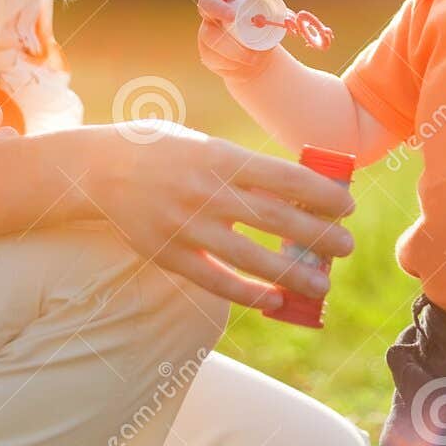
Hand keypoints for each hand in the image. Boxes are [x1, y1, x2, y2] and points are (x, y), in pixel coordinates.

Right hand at [84, 123, 354, 309]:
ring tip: (321, 283)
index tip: (347, 206)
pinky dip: (248, 293)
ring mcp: (187, 226)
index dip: (322, 195)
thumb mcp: (205, 145)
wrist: (98, 168)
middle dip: (319, 236)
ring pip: (251, 258)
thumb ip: (244, 167)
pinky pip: (215, 281)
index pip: (285, 178)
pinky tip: (274, 300)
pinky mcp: (169, 254)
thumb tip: (297, 191)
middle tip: (347, 247)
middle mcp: (207, 192)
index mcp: (222, 158)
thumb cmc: (161, 151)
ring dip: (292, 273)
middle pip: (276, 220)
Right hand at [197, 0, 278, 81]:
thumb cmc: (264, 34)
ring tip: (252, 58)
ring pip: (210, 35)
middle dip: (218, 9)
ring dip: (231, 47)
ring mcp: (206, 30)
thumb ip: (282, 18)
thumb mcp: (273, 23)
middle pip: (206, 3)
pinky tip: (239, 65)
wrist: (254, 60)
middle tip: (232, 18)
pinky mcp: (206, 51)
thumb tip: (291, 18)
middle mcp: (213, 11)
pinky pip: (212, 55)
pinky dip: (229, 62)